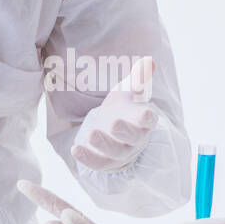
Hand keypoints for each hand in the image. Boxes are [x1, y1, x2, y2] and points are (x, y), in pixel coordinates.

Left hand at [71, 56, 159, 171]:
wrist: (116, 131)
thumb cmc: (125, 108)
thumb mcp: (129, 91)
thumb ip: (138, 78)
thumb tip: (149, 60)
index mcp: (144, 121)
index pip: (149, 120)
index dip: (147, 117)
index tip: (145, 112)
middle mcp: (136, 139)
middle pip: (134, 138)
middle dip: (125, 131)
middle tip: (114, 123)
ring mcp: (122, 153)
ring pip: (116, 152)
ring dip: (104, 144)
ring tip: (92, 134)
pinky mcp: (107, 162)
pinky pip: (98, 163)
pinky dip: (87, 158)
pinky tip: (75, 149)